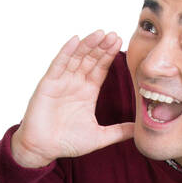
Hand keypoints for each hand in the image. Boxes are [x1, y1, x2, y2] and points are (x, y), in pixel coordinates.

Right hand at [9, 31, 135, 168]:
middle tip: (114, 35)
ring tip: (100, 33)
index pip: (100, 69)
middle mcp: (75, 84)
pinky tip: (76, 40)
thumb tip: (139, 130)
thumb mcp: (98, 137)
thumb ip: (118, 132)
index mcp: (87, 92)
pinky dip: (66, 52)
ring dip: (88, 45)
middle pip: (90, 59)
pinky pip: (58, 64)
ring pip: (76, 58)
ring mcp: (61, 82)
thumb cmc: (67, 143)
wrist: (42, 149)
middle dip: (102, 47)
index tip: (120, 42)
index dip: (109, 56)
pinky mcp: (48, 84)